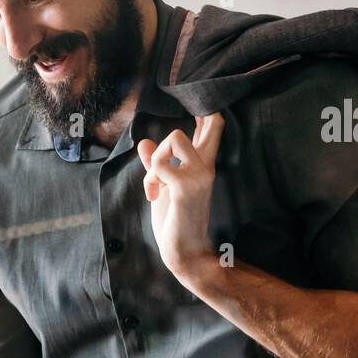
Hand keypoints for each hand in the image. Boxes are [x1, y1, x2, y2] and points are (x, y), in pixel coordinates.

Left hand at [138, 112, 223, 281]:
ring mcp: (199, 175)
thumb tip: (144, 141)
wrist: (183, 251)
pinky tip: (154, 195)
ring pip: (174, 138)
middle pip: (196, 127)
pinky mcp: (186, 186)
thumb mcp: (163, 187)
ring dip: (156, 160)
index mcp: (203, 166)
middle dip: (168, 143)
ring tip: (155, 185)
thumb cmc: (174, 220)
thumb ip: (156, 164)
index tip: (203, 106)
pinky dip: (150, 179)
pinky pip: (160, 164)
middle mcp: (205, 167)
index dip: (208, 113)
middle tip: (159, 171)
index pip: (213, 130)